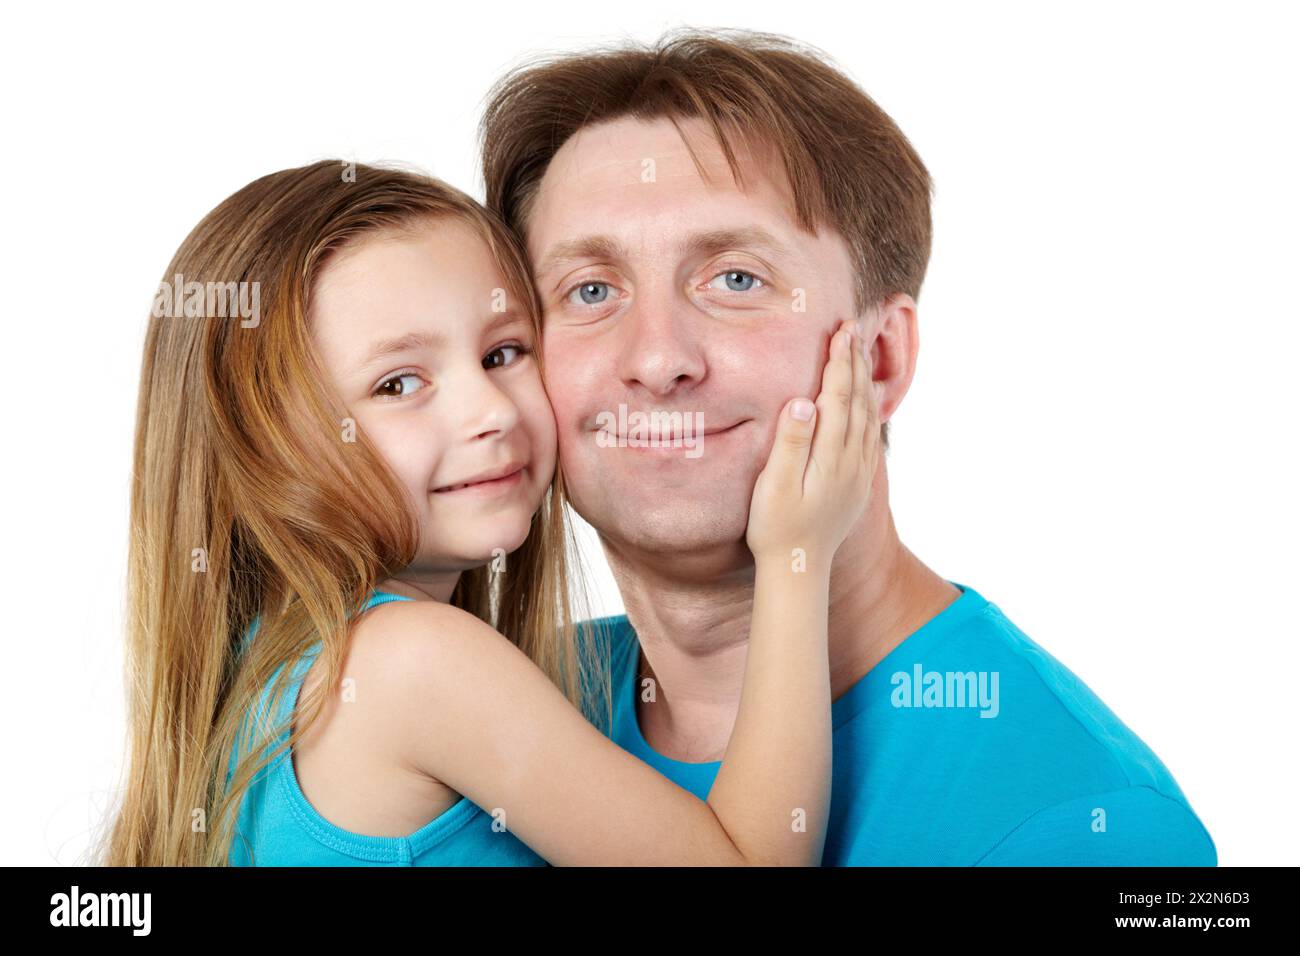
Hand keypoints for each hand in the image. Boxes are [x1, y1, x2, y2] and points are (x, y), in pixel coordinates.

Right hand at [745, 319, 881, 569]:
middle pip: (857, 401)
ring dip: (863, 382)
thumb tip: (803, 402)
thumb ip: (790, 443)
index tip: (840, 331)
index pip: (837, 397)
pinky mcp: (858, 483)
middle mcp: (851, 461)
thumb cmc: (777, 527)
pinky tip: (864, 401)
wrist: (800, 568)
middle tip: (852, 329)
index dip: (838, 362)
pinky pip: (869, 435)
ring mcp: (858, 473)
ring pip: (867, 416)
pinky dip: (868, 409)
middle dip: (854, 362)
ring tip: (859, 354)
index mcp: (830, 456)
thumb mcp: (775, 486)